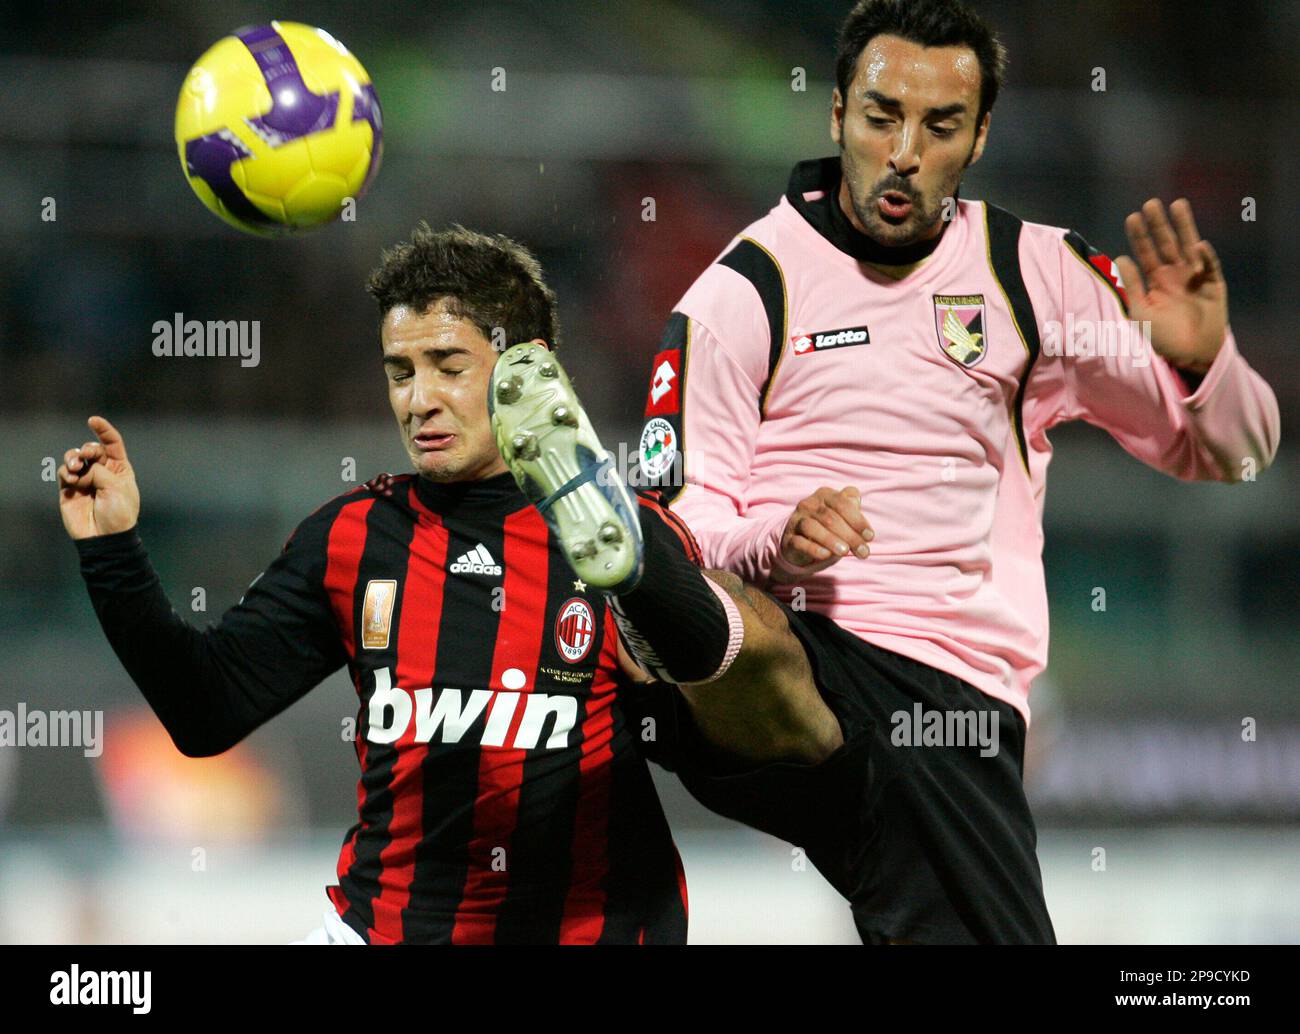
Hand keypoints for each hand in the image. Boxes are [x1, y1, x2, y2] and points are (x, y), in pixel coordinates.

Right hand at [57, 416, 140, 539]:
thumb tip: (80, 467)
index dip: (103, 430)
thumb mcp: (116, 487)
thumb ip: (98, 470)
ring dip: (73, 458)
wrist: (104, 537)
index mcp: (119, 469)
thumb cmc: (118, 513)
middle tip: (85, 456)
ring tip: (75, 467)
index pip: (112, 443)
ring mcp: (85, 480)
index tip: (93, 420)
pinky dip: (66, 472)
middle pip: (91, 449)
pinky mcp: (70, 489)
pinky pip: (65, 473)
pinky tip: (72, 478)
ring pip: (75, 458)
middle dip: (87, 448)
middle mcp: (102, 472)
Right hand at [771, 486, 872, 584]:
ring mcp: (796, 521)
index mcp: (825, 495)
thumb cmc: (828, 527)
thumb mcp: (843, 517)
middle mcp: (808, 504)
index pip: (842, 504)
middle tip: (863, 552)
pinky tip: (826, 555)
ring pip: (812, 527)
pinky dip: (813, 548)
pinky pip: (799, 542)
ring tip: (844, 552)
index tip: (870, 537)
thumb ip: (852, 508)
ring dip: (831, 540)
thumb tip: (856, 502)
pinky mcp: (789, 539)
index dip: (858, 520)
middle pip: (830, 518)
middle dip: (850, 536)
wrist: (800, 544)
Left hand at [1115, 198, 1226, 374]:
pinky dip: (1205, 257)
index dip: (1139, 236)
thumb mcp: (1141, 312)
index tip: (1131, 217)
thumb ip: (1132, 286)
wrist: (1191, 356)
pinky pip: (1210, 267)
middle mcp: (1175, 275)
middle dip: (1159, 224)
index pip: (1145, 253)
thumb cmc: (1163, 338)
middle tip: (1150, 203)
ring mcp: (1195, 277)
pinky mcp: (1214, 285)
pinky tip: (1198, 246)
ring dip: (1184, 227)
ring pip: (1189, 246)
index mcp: (1156, 281)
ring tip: (1177, 205)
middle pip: (1166, 243)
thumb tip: (1120, 258)